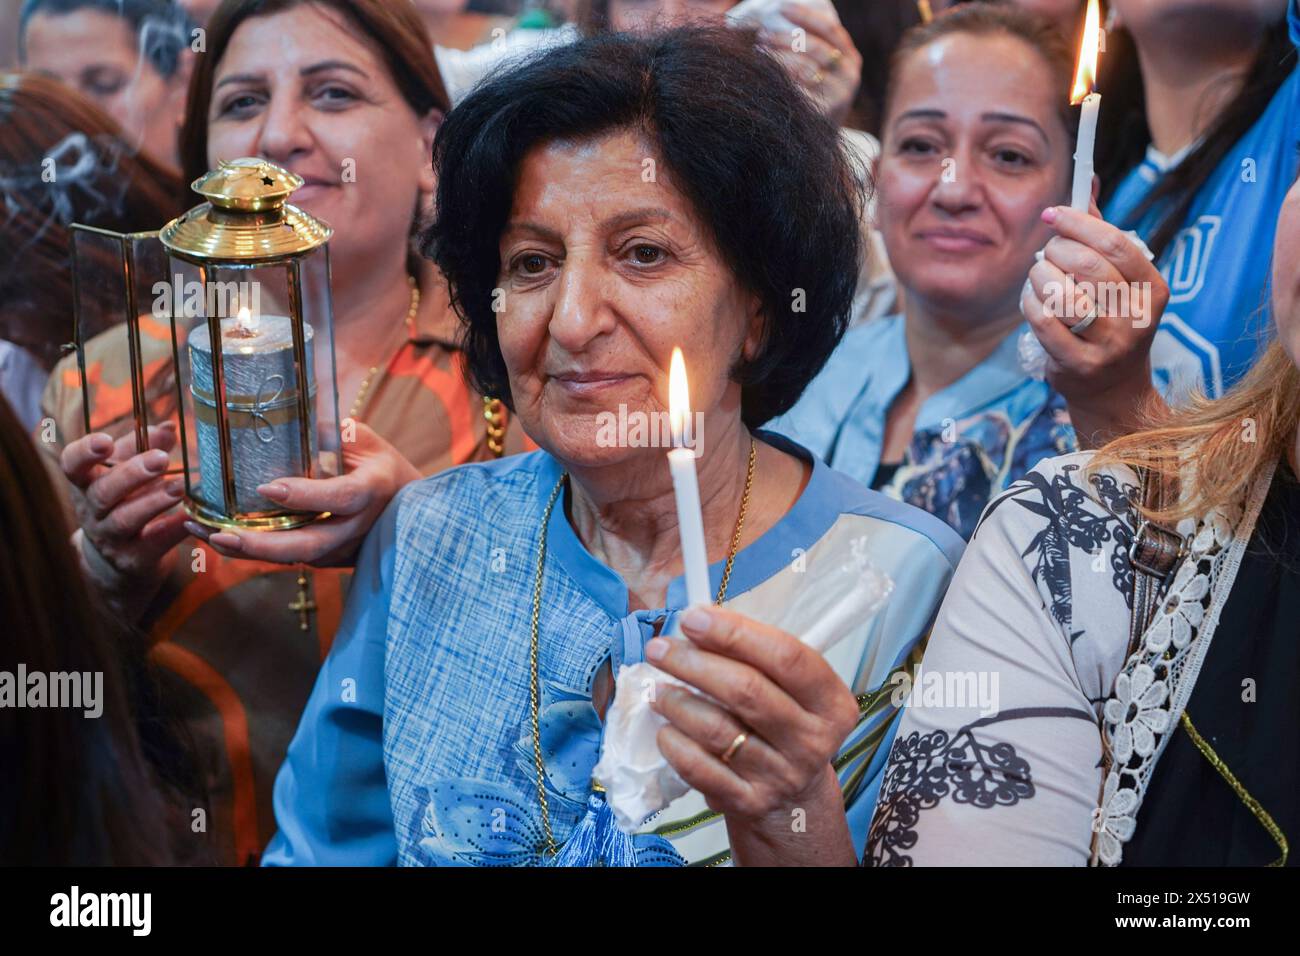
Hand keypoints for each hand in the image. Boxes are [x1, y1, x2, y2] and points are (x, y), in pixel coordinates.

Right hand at [61, 422, 188, 617]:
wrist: (117, 564)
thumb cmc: (125, 504)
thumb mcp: (128, 475)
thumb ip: (144, 449)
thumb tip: (169, 428)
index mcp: (85, 484)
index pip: (72, 465)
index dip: (85, 452)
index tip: (105, 441)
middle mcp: (92, 512)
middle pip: (103, 492)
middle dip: (132, 474)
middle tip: (161, 459)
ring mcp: (110, 539)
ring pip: (125, 519)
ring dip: (153, 501)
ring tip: (179, 487)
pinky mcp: (134, 560)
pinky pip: (154, 543)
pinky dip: (174, 528)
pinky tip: (193, 516)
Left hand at [184, 422, 418, 566]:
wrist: (408, 509)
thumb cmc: (380, 465)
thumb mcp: (362, 440)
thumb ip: (326, 432)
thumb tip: (279, 408)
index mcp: (374, 488)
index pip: (340, 496)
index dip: (305, 496)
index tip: (267, 488)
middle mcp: (358, 525)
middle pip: (309, 545)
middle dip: (262, 544)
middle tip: (219, 533)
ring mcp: (344, 548)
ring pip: (294, 558)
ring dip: (247, 550)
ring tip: (203, 532)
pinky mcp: (328, 560)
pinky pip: (289, 558)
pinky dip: (253, 550)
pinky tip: (217, 536)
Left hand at [645, 605, 858, 865]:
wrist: (793, 800)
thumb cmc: (784, 724)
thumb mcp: (789, 689)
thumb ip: (755, 656)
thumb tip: (697, 624)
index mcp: (831, 702)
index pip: (787, 657)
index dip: (736, 633)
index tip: (693, 617)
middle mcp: (813, 741)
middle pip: (746, 691)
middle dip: (694, 663)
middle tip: (658, 649)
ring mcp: (781, 775)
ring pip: (718, 730)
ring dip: (677, 702)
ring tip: (657, 689)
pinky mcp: (749, 802)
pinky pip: (700, 768)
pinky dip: (675, 743)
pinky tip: (665, 728)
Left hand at [758, 2, 861, 125]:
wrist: (819, 142)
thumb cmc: (814, 98)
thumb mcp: (822, 72)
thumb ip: (812, 49)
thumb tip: (781, 17)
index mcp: (851, 58)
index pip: (830, 29)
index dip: (806, 16)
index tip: (782, 7)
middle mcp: (850, 75)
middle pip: (815, 47)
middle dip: (785, 37)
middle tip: (762, 34)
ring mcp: (840, 94)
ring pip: (806, 67)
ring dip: (779, 56)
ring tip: (759, 50)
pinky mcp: (827, 112)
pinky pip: (799, 90)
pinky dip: (781, 79)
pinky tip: (765, 74)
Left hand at [1020, 203, 1170, 446]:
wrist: (1112, 388)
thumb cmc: (1110, 320)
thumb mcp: (1118, 278)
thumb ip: (1101, 231)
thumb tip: (1087, 179)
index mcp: (1153, 289)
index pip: (1117, 244)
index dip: (1079, 223)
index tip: (1052, 213)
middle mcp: (1136, 317)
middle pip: (1086, 266)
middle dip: (1055, 251)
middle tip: (1047, 253)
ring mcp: (1109, 345)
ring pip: (1061, 293)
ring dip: (1039, 277)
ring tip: (1039, 278)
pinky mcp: (1079, 365)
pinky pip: (1042, 321)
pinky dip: (1030, 304)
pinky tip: (1033, 301)